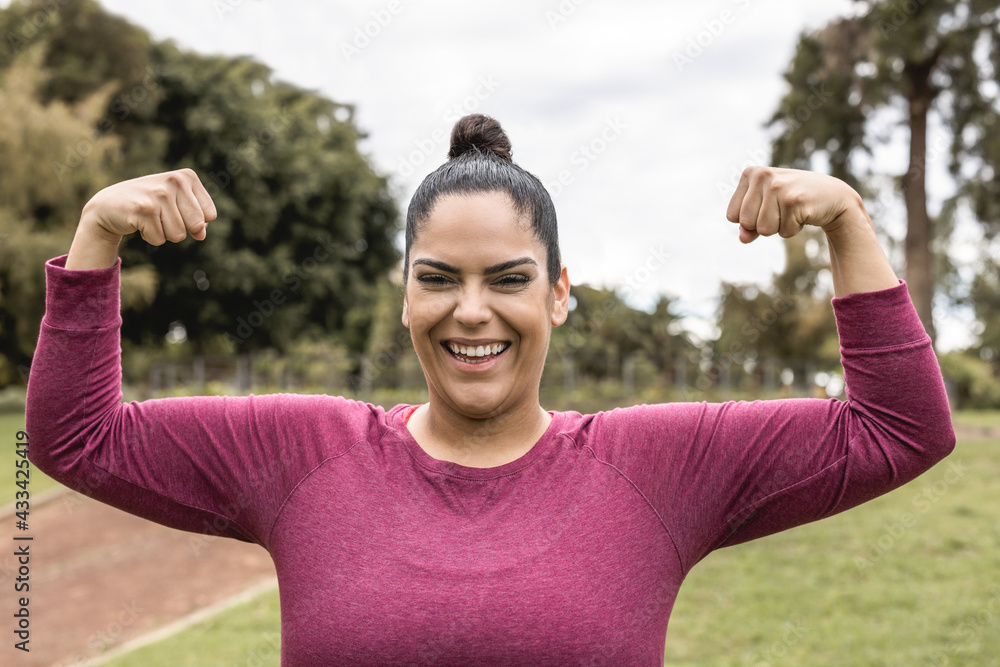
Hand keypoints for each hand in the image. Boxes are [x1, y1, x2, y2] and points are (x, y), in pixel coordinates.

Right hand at [67, 169, 216, 269]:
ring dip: (164, 233)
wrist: (108, 205)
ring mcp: (159, 194)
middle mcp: (175, 180)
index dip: (195, 221)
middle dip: (181, 229)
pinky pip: (159, 239)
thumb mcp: (178, 206)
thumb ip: (197, 219)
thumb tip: (201, 234)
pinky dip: (149, 236)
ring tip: (149, 217)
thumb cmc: (149, 206)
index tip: (176, 210)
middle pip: (197, 226)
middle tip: (161, 216)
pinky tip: (138, 222)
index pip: (210, 215)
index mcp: (187, 176)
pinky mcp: (143, 209)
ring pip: (178, 235)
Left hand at [726, 166, 861, 243]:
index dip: (750, 219)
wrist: (832, 196)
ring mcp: (778, 187)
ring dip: (779, 227)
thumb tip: (743, 238)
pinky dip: (793, 229)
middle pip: (746, 223)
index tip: (767, 206)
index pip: (732, 215)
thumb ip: (748, 225)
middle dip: (764, 225)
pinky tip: (803, 213)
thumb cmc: (792, 201)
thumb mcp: (765, 209)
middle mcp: (762, 176)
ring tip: (792, 210)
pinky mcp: (794, 201)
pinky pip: (783, 232)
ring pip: (764, 230)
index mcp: (750, 173)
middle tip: (782, 209)